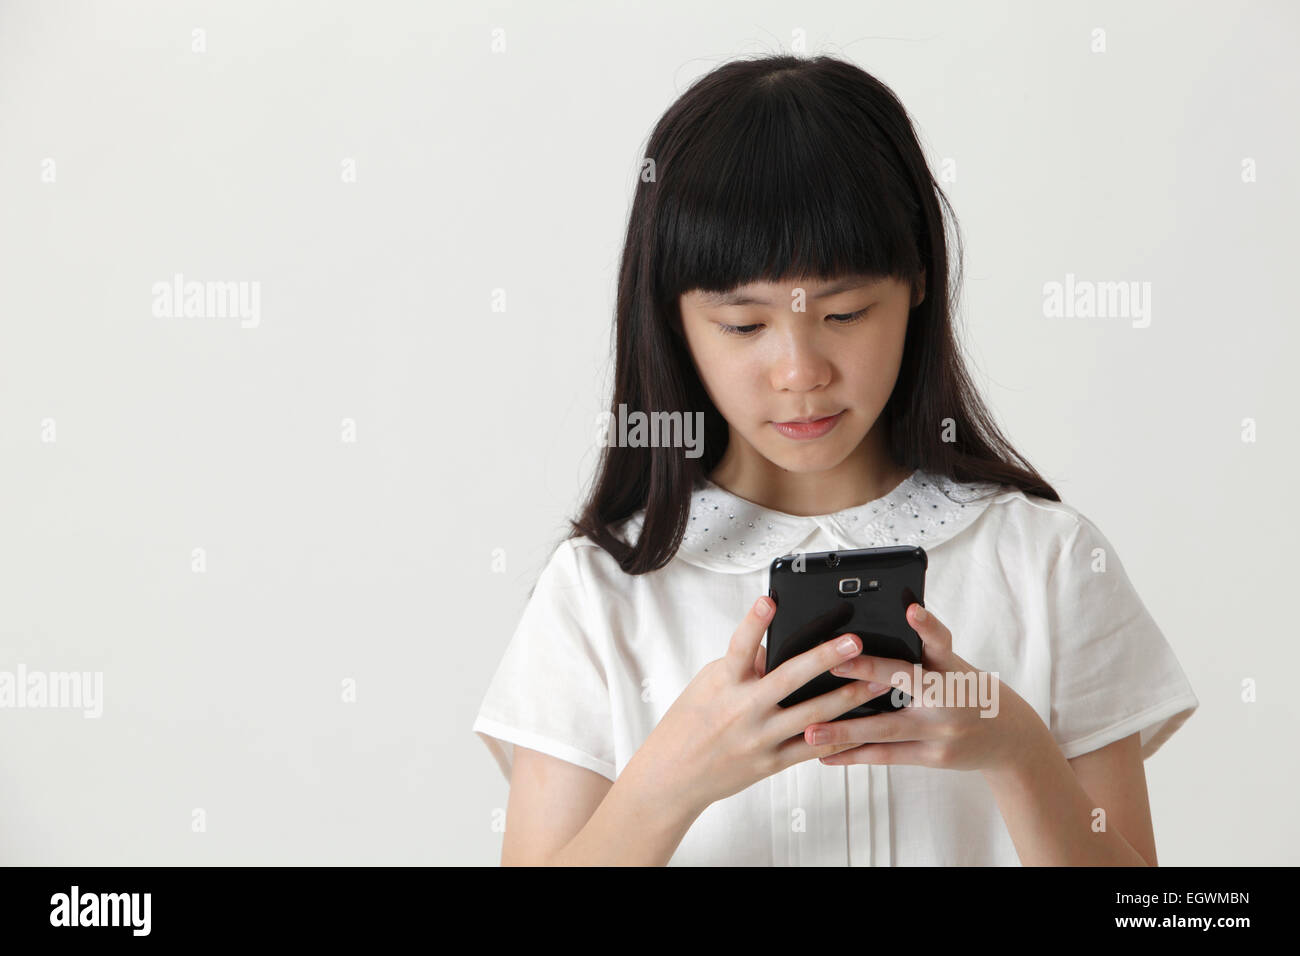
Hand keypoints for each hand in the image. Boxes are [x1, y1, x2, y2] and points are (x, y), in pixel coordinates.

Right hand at [628, 596, 889, 815]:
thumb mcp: (709, 684)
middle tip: (853, 642)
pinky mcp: (771, 763)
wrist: (673, 775)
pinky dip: (840, 737)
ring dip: (848, 697)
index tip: (770, 599)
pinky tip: (864, 728)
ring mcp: (759, 738)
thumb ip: (744, 665)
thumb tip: (775, 644)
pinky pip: (812, 749)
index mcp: (724, 683)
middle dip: (824, 659)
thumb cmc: (689, 723)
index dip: (754, 622)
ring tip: (878, 683)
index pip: (740, 647)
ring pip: (812, 716)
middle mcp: (743, 709)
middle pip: (788, 679)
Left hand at [804, 603, 1037, 773]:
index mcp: (952, 666)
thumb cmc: (970, 692)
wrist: (1012, 739)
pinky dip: (855, 755)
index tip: (910, 609)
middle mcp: (948, 696)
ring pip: (887, 728)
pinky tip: (826, 756)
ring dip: (845, 730)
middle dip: (868, 672)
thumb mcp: (955, 667)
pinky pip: (888, 756)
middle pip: (906, 681)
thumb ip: (921, 654)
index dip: (927, 625)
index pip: (940, 641)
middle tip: (833, 664)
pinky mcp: (934, 757)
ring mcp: (941, 729)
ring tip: (811, 731)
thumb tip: (868, 636)